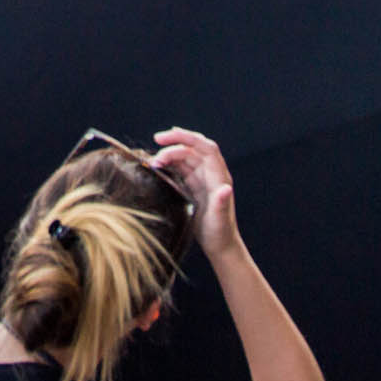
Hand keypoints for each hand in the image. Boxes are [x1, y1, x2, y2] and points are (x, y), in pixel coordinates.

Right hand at [151, 127, 239, 259]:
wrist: (220, 246)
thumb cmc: (221, 234)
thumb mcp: (220, 220)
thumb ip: (221, 203)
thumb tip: (226, 188)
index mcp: (219, 177)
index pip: (206, 148)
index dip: (189, 138)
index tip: (169, 135)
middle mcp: (211, 174)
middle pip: (193, 148)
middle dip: (175, 141)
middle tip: (156, 140)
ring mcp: (202, 179)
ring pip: (185, 157)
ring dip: (169, 154)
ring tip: (154, 161)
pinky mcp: (193, 186)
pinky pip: (180, 168)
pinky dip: (169, 164)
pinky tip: (157, 166)